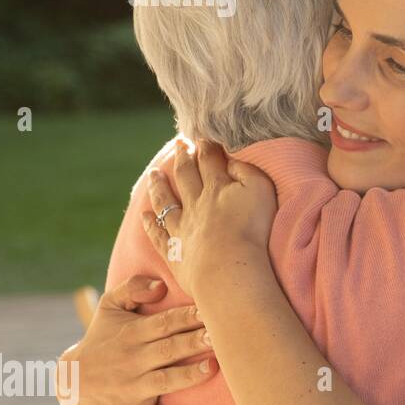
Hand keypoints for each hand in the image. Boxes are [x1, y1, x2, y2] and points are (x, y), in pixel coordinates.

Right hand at [57, 275, 214, 404]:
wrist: (71, 383)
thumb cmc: (103, 338)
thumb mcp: (108, 307)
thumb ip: (131, 288)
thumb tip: (161, 285)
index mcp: (132, 334)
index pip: (164, 322)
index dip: (187, 316)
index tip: (210, 310)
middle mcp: (133, 360)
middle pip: (168, 349)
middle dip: (194, 342)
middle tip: (220, 336)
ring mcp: (132, 388)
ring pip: (164, 381)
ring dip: (188, 376)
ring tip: (212, 368)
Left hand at [141, 140, 277, 299]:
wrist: (229, 267)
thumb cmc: (251, 228)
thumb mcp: (260, 190)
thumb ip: (247, 171)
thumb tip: (231, 161)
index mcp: (217, 188)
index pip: (210, 161)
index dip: (206, 147)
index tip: (202, 137)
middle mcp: (196, 204)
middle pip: (186, 176)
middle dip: (182, 158)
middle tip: (178, 145)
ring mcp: (182, 228)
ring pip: (166, 202)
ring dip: (159, 186)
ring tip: (153, 174)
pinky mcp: (176, 252)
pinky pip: (158, 234)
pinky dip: (149, 224)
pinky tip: (144, 216)